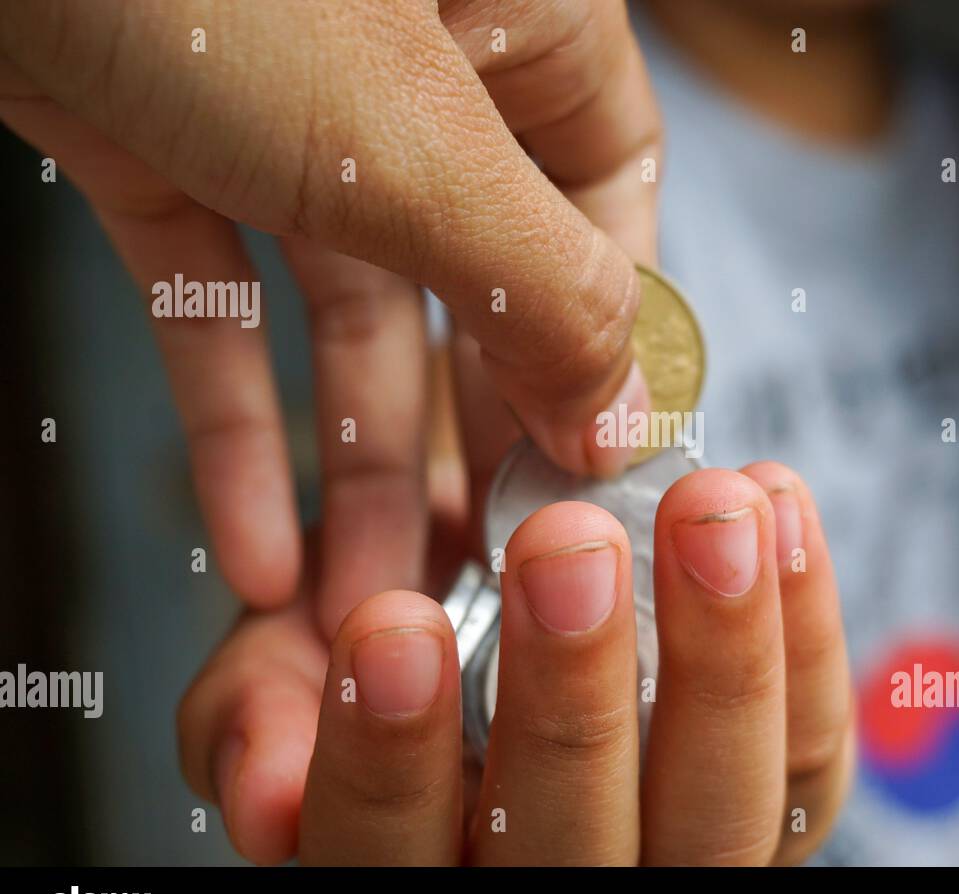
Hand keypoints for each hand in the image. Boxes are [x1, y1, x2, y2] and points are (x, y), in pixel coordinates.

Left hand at [0, 0, 660, 630]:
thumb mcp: (411, 145)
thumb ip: (543, 288)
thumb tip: (623, 413)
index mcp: (520, 14)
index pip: (608, 192)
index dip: (610, 334)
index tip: (590, 459)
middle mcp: (415, 62)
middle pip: (475, 279)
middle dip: (464, 440)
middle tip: (471, 562)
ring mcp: (286, 108)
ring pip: (345, 314)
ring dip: (345, 467)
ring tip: (358, 600)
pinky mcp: (166, 142)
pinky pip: (222, 301)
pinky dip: (233, 421)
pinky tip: (254, 537)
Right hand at [178, 464, 852, 864]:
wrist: (512, 603)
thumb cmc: (408, 639)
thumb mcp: (296, 661)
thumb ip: (262, 708)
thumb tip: (260, 788)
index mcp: (415, 867)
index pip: (389, 852)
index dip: (390, 756)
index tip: (392, 621)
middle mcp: (555, 889)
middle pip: (577, 849)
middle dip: (576, 696)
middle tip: (569, 546)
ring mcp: (681, 857)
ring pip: (725, 811)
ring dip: (726, 656)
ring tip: (716, 512)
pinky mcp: (776, 804)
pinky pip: (814, 752)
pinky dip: (807, 629)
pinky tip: (779, 508)